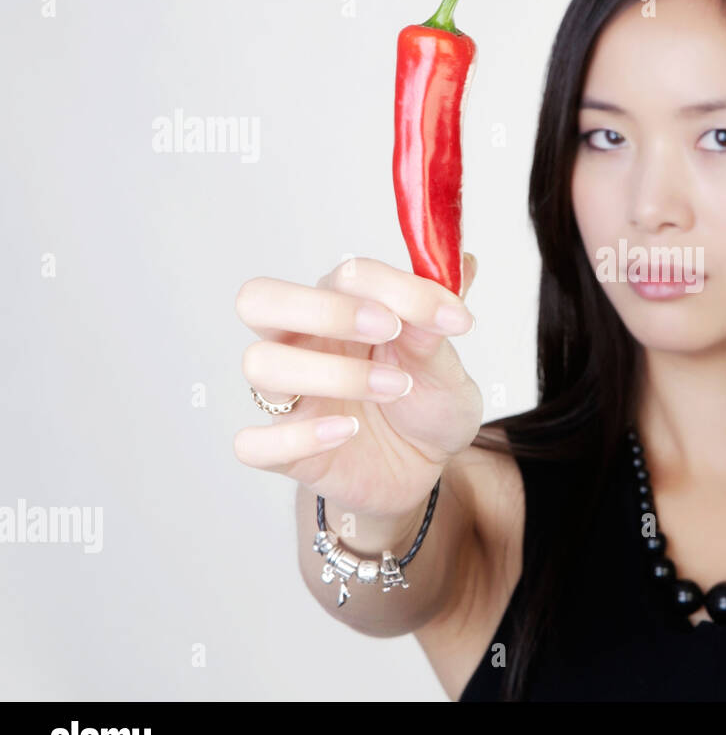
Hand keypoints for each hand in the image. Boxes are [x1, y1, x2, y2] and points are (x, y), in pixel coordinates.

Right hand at [233, 253, 483, 518]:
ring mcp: (289, 397)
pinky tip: (346, 431)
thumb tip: (462, 266)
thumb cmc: (426, 404)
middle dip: (323, 309)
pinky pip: (254, 443)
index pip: (344, 275)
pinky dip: (300, 437)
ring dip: (333, 373)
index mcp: (339, 309)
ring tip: (393, 387)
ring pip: (261, 364)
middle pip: (259, 299)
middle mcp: (302, 345)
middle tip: (388, 328)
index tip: (450, 317)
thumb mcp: (446, 365)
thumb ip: (438, 323)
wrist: (425, 468)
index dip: (398, 288)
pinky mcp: (286, 450)